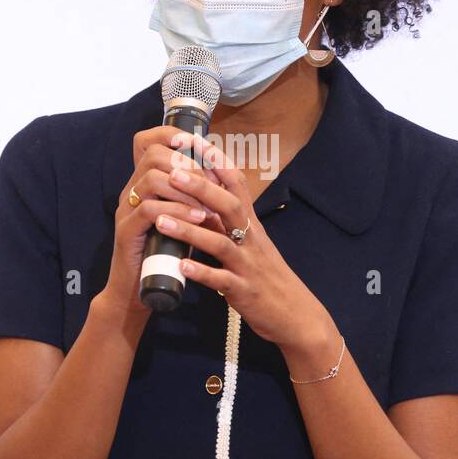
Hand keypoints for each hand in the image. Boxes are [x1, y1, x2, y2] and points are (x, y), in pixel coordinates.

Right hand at [101, 124, 230, 316]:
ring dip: (185, 191)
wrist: (138, 292)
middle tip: (210, 187)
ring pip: (151, 179)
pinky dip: (177, 212)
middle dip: (188, 167)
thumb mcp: (180, 219)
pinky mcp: (126, 232)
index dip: (173, 136)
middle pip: (153, 155)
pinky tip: (196, 221)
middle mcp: (131, 191)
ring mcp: (126, 210)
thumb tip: (220, 175)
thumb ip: (191, 197)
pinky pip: (148, 210)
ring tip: (206, 209)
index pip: (149, 141)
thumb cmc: (165, 256)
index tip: (197, 144)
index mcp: (143, 183)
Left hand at [151, 130, 331, 352]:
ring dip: (190, 231)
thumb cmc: (268, 277)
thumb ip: (229, 222)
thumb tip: (204, 196)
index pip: (238, 186)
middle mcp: (252, 241)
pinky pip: (221, 281)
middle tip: (172, 174)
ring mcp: (248, 266)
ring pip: (220, 243)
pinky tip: (181, 267)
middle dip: (201, 189)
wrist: (296, 315)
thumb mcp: (252, 244)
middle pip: (229, 207)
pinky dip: (202, 273)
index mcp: (252, 226)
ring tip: (161, 222)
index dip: (218, 163)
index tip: (195, 143)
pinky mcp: (244, 292)